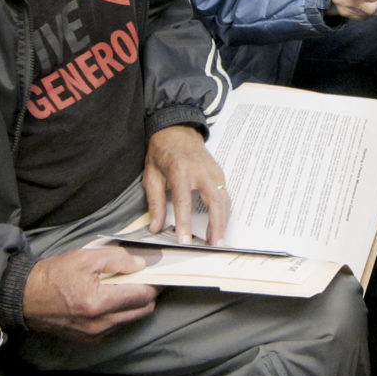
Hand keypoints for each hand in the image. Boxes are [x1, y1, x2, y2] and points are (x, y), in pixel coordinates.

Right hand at [22, 247, 157, 336]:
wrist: (25, 298)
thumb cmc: (53, 275)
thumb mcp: (86, 257)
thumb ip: (118, 259)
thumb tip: (141, 266)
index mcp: (99, 302)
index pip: (143, 296)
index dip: (155, 283)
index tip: (159, 273)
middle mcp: (100, 324)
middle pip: (142, 311)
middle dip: (149, 294)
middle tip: (145, 278)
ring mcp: (95, 335)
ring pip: (131, 320)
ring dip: (136, 304)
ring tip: (128, 286)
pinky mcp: (89, 339)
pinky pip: (117, 326)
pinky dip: (122, 313)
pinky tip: (114, 299)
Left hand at [142, 125, 229, 244]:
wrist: (177, 131)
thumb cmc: (163, 153)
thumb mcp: (151, 176)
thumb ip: (155, 202)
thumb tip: (156, 226)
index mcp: (180, 170)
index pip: (184, 201)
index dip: (184, 223)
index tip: (185, 240)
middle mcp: (201, 171)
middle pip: (214, 201)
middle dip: (216, 225)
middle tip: (215, 244)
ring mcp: (213, 171)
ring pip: (224, 199)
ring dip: (223, 221)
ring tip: (217, 240)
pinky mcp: (219, 173)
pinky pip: (225, 195)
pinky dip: (225, 212)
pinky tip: (220, 224)